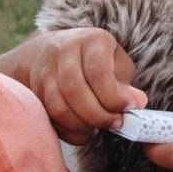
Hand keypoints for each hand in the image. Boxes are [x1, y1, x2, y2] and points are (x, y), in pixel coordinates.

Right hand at [22, 27, 143, 145]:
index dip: (113, 97)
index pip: (98, 72)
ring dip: (81, 126)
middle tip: (114, 124)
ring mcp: (44, 68)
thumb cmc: (94, 62)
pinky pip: (49, 117)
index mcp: (91, 40)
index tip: (127, 110)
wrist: (50, 52)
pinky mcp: (34, 89)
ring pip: (58, 106)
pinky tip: (81, 131)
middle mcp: (63, 50)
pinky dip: (67, 131)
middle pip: (74, 90)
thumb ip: (126, 86)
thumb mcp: (116, 65)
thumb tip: (138, 103)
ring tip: (97, 129)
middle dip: (97, 115)